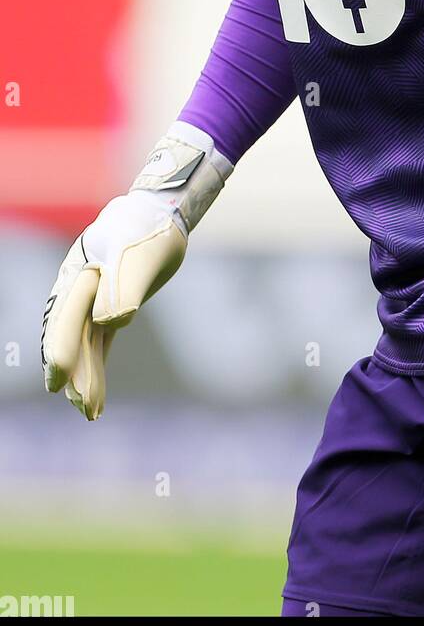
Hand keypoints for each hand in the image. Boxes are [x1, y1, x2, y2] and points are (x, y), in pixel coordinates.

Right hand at [42, 193, 186, 419]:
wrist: (162, 214)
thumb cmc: (149, 232)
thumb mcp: (139, 256)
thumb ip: (124, 287)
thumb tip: (109, 322)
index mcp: (78, 275)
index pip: (65, 319)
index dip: (61, 352)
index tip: (59, 382)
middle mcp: (78, 290)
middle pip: (70, 337)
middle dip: (74, 373)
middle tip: (83, 407)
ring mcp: (91, 300)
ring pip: (83, 344)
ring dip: (86, 376)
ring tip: (91, 412)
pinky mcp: (109, 307)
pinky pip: (97, 342)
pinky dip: (97, 367)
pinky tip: (98, 395)